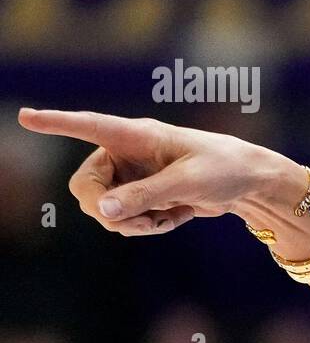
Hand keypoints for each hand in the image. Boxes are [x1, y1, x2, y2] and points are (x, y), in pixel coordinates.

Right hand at [17, 108, 265, 235]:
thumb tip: (101, 211)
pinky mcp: (142, 194)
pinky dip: (146, 225)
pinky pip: (124, 218)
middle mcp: (127, 153)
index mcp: (137, 135)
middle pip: (85, 186)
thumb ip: (144, 196)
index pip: (89, 126)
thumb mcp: (186, 183)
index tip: (25, 117)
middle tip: (136, 225)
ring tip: (167, 219)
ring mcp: (132, 175)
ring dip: (130, 222)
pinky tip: (177, 217)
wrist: (250, 183)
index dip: (56, 123)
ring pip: (103, 208)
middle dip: (105, 210)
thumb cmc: (224, 168)